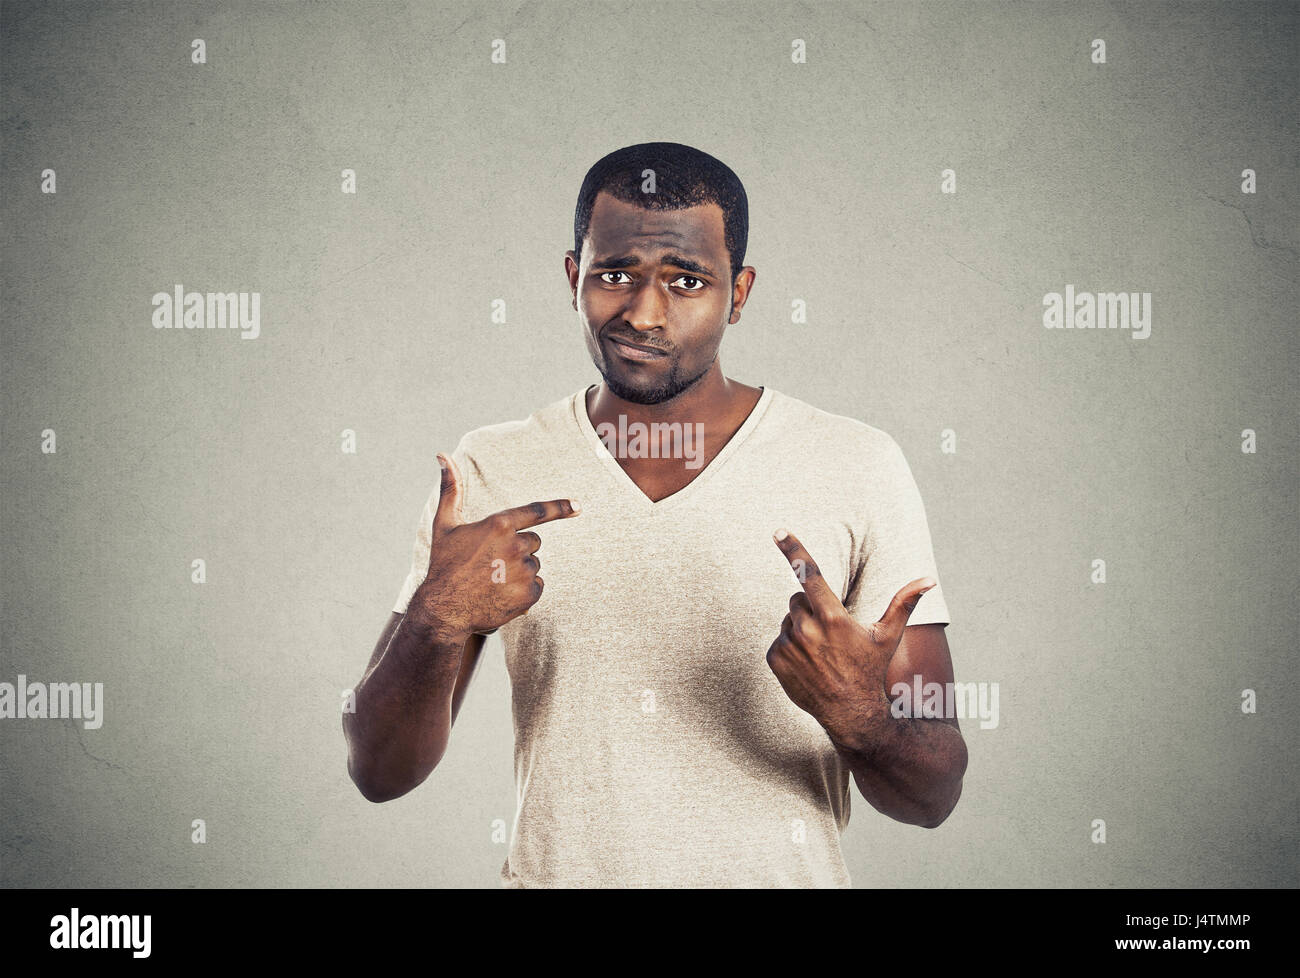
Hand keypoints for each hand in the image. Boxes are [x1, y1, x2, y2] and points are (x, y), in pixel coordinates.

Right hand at [409, 452, 580, 639]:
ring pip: (534, 565)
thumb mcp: (444, 524)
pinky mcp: (528, 594)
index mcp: (499, 524)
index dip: (560, 507)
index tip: (578, 505)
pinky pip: (537, 586)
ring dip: (520, 572)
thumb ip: (451, 488)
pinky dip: (524, 591)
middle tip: (492, 563)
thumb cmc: (444, 564)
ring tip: (493, 580)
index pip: (536, 512)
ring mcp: (523, 571)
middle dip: (518, 550)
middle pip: (533, 543)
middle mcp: (515, 545)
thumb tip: (443, 454)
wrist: (443, 610)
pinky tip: (502, 594)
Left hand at [766, 528, 934, 747]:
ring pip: (787, 621)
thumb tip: (930, 579)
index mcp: (833, 617)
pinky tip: (809, 664)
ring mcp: (790, 646)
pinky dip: (790, 648)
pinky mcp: (775, 660)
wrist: (851, 713)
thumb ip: (904, 603)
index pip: (809, 575)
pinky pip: (778, 641)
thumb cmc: (871, 670)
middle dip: (810, 610)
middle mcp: (808, 630)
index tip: (778, 531)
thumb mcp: (888, 635)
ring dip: (800, 629)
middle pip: (797, 600)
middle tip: (830, 634)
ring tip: (821, 652)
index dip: (794, 550)